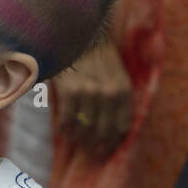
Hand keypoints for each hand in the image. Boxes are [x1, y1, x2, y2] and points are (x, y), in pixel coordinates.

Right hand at [52, 39, 132, 157]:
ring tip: (76, 141)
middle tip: (90, 151)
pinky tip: (63, 130)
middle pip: (104, 131)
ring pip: (84, 128)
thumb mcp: (118, 75)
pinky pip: (67, 119)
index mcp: (124, 91)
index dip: (114, 142)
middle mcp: (109, 94)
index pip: (122, 127)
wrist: (79, 36)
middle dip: (96, 145)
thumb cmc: (98, 57)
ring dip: (79, 139)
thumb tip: (115, 128)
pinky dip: (65, 128)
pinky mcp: (70, 91)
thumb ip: (119, 98)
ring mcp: (89, 93)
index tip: (106, 148)